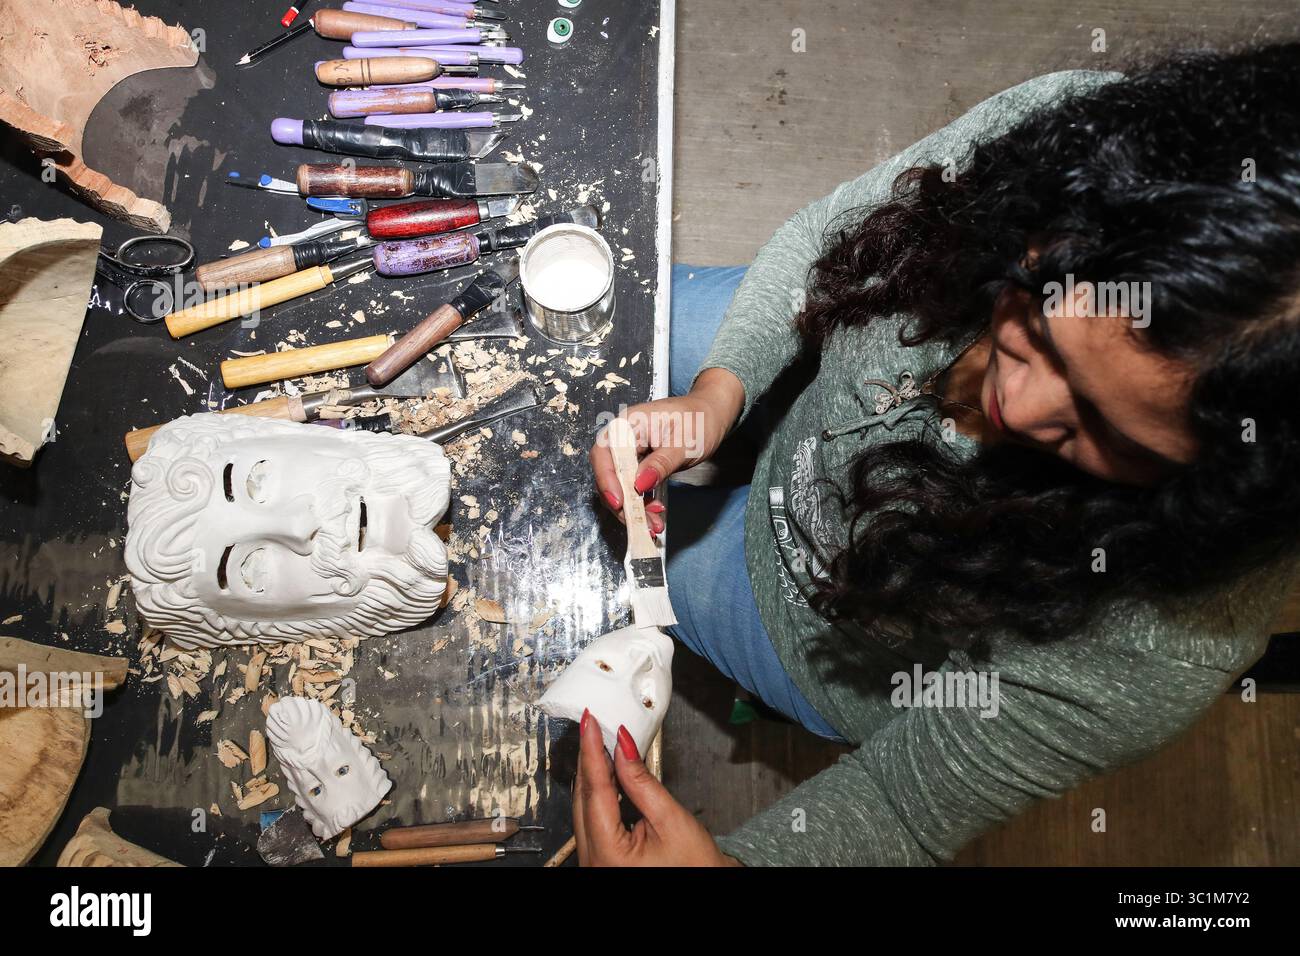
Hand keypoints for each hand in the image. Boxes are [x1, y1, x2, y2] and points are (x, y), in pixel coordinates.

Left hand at [572, 709, 740, 866]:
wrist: (707, 886)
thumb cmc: (696, 867)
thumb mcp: (670, 818)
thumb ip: (641, 781)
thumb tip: (623, 745)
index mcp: (609, 855)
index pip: (595, 791)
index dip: (592, 752)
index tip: (590, 723)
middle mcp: (593, 862)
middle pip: (583, 798)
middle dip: (589, 759)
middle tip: (593, 725)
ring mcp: (594, 861)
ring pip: (584, 807)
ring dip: (593, 775)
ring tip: (599, 742)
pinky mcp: (600, 858)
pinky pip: (591, 818)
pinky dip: (598, 794)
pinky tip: (605, 772)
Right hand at [590, 367, 744, 534]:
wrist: (712, 415)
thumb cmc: (699, 421)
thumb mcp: (683, 444)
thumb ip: (660, 464)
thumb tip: (639, 484)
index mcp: (628, 424)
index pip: (604, 453)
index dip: (606, 479)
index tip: (619, 502)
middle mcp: (623, 438)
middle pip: (609, 474)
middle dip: (622, 502)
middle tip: (640, 523)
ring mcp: (630, 453)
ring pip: (621, 485)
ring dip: (633, 508)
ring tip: (653, 525)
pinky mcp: (638, 465)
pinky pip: (633, 487)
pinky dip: (642, 504)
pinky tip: (655, 514)